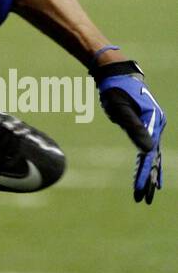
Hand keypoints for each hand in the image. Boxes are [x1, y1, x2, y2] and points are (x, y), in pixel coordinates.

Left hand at [92, 60, 165, 203]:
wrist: (116, 73)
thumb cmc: (116, 89)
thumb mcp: (121, 108)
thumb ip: (134, 129)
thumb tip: (147, 150)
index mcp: (153, 122)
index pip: (149, 155)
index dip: (144, 174)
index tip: (140, 190)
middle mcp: (156, 124)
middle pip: (154, 157)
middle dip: (149, 179)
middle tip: (144, 199)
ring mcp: (152, 124)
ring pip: (152, 154)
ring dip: (148, 172)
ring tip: (147, 191)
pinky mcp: (144, 123)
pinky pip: (146, 146)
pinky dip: (145, 160)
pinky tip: (144, 171)